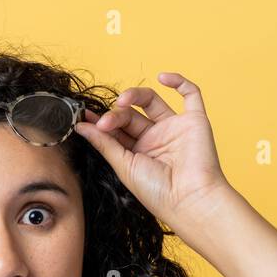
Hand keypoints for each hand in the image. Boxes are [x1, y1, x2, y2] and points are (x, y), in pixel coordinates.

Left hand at [73, 72, 233, 241]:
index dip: (102, 121)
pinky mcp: (195, 121)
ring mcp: (174, 128)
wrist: (189, 199)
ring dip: (134, 95)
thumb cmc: (158, 192)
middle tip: (106, 122)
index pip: (116, 130)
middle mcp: (155, 139)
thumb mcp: (124, 167)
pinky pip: (190, 95)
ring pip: (152, 101)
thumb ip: (105, 144)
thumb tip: (82, 127)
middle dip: (115, 115)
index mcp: (138, 153)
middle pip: (130, 115)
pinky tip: (162, 78)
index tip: (84, 117)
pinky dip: (178, 81)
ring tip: (122, 101)